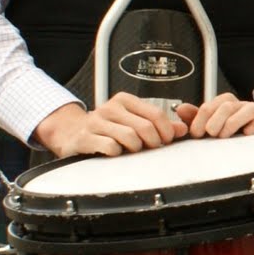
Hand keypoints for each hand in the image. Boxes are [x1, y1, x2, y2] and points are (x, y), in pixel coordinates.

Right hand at [34, 94, 186, 158]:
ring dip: (136, 149)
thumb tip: (182, 129)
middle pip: (145, 127)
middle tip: (151, 148)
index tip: (166, 141)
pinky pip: (110, 147)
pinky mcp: (85, 138)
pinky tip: (115, 153)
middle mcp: (109, 108)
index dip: (166, 131)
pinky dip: (118, 154)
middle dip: (153, 142)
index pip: (155, 114)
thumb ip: (159, 125)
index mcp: (124, 101)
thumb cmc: (107, 129)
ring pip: (130, 137)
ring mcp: (95, 123)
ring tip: (132, 150)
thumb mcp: (133, 122)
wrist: (71, 133)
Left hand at [176, 92, 253, 137]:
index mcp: (224, 103)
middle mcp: (240, 104)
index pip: (210, 105)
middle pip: (228, 106)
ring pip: (248, 109)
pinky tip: (248, 132)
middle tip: (210, 133)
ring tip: (225, 135)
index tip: (197, 133)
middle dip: (216, 120)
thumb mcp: (211, 121)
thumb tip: (180, 110)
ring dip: (234, 122)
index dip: (200, 119)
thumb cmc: (232, 125)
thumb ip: (195, 117)